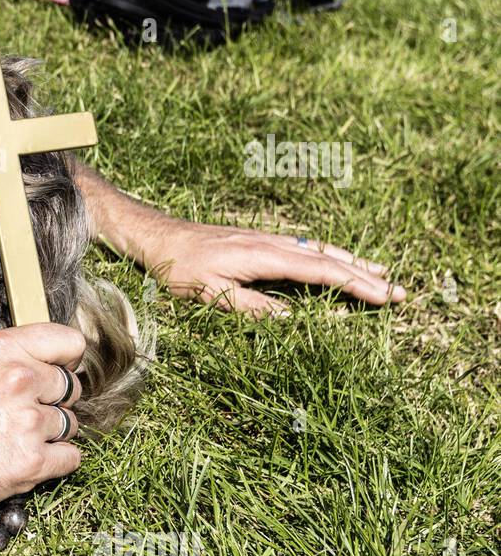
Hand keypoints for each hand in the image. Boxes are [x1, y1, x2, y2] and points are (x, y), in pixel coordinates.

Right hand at [0, 323, 85, 527]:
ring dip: (51, 433)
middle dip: (53, 400)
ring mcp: (28, 422)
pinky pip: (71, 457)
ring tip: (16, 439)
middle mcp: (20, 380)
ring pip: (70, 423)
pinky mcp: (32, 461)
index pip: (69, 342)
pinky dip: (56, 461)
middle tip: (24, 413)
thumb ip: (5, 357)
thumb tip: (41, 359)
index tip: (59, 372)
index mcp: (2, 350)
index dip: (66, 360)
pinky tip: (28, 460)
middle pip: (71, 387)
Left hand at [139, 218, 407, 315]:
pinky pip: (304, 247)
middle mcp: (272, 243)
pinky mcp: (258, 241)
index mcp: (264, 256)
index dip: (354, 285)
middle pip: (328, 259)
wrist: (157, 236)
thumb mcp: (210, 293)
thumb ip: (251, 306)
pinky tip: (335, 261)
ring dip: (351, 263)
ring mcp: (266, 240)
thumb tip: (292, 319)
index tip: (383, 297)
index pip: (320, 271)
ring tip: (381, 274)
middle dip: (365, 276)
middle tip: (400, 292)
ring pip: (319, 250)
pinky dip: (328, 256)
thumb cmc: (178, 268)